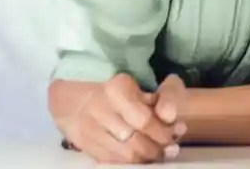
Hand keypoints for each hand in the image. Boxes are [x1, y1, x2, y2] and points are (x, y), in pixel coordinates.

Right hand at [58, 73, 183, 163]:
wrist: (73, 104)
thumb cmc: (113, 94)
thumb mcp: (134, 88)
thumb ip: (155, 101)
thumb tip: (172, 119)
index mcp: (117, 91)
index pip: (144, 119)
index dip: (163, 131)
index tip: (176, 134)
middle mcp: (101, 110)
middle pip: (136, 139)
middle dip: (158, 147)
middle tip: (171, 150)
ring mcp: (90, 131)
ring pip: (126, 155)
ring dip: (147, 158)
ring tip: (159, 156)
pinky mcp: (86, 148)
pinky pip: (114, 161)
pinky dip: (131, 163)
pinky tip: (142, 159)